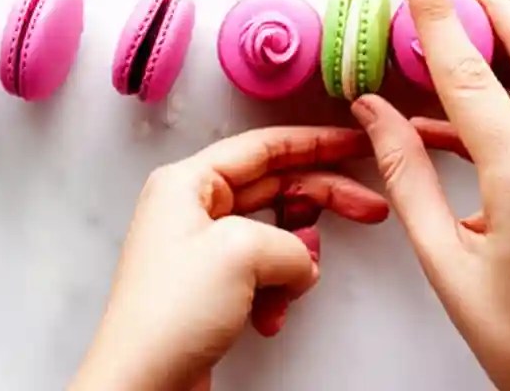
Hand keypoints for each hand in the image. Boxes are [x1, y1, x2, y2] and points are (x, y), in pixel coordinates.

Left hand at [70, 127, 388, 390]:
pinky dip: (278, 293)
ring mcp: (201, 249)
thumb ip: (290, 241)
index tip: (356, 144)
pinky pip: (263, 275)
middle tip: (367, 208)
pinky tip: (271, 313)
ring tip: (294, 282)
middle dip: (323, 202)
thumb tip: (302, 259)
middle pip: (277, 188)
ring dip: (294, 263)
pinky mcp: (211, 288)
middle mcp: (192, 209)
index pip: (266, 146)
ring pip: (275, 236)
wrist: (142, 385)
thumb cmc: (166, 316)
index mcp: (188, 183)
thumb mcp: (242, 253)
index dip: (318, 142)